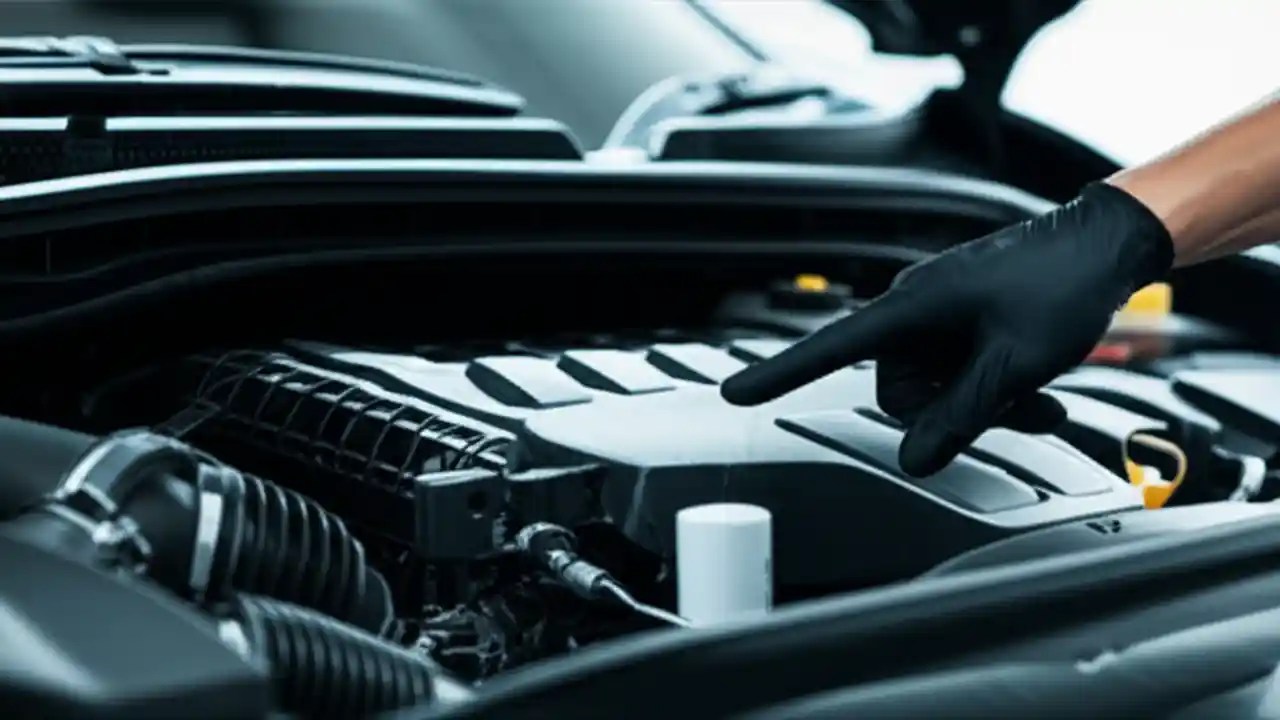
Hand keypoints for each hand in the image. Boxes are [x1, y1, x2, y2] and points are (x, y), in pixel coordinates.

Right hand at [721, 182, 1173, 476]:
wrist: (1108, 244)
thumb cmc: (1062, 287)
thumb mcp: (1014, 365)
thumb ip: (960, 417)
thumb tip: (915, 460)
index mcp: (910, 309)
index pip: (830, 350)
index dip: (779, 375)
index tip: (734, 392)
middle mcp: (912, 309)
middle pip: (898, 392)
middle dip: (952, 410)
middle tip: (1013, 402)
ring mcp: (937, 314)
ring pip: (932, 388)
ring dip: (979, 403)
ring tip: (1035, 395)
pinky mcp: (959, 319)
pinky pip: (954, 370)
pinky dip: (988, 387)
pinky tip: (1035, 390)